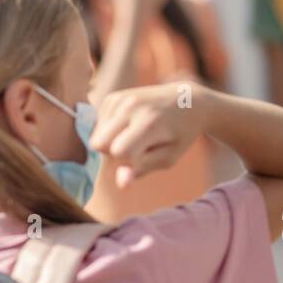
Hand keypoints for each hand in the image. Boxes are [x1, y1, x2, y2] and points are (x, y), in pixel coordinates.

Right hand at [90, 83, 206, 188]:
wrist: (187, 100)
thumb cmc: (180, 134)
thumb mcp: (169, 156)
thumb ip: (142, 169)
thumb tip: (121, 185)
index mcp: (148, 123)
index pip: (119, 152)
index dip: (128, 162)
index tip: (145, 156)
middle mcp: (130, 106)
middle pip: (98, 144)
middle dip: (112, 153)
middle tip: (137, 148)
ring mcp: (119, 99)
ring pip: (96, 135)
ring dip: (111, 142)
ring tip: (136, 135)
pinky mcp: (112, 97)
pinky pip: (98, 125)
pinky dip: (110, 131)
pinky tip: (129, 126)